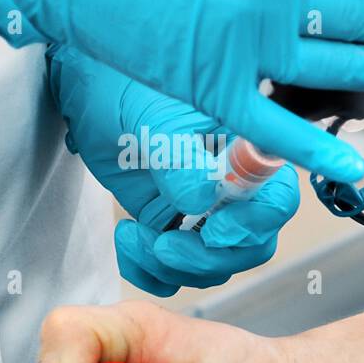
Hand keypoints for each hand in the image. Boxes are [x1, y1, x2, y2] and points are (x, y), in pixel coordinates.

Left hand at [48, 45, 299, 295]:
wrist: (86, 91)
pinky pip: (176, 273)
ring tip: (132, 236)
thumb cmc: (125, 88)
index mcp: (247, 155)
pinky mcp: (172, 230)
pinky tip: (127, 246)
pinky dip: (151, 274)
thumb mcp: (152, 120)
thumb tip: (201, 199)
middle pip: (250, 246)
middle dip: (207, 257)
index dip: (254, 225)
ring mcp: (204, 213)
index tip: (213, 230)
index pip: (277, 201)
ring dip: (173, 267)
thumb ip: (180, 160)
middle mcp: (233, 189)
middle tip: (165, 246)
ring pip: (214, 265)